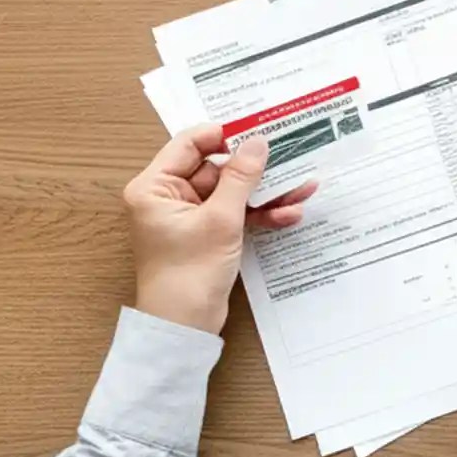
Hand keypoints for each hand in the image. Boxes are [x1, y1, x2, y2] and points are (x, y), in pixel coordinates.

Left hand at [122, 125, 318, 333]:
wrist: (184, 326)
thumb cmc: (188, 274)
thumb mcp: (221, 219)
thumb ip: (241, 177)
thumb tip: (257, 142)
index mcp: (154, 186)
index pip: (190, 144)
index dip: (224, 136)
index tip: (258, 130)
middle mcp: (168, 197)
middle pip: (217, 169)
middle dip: (256, 169)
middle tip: (289, 157)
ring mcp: (190, 217)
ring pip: (232, 193)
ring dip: (265, 193)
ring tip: (302, 188)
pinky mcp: (208, 234)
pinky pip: (237, 214)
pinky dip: (260, 214)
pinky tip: (290, 214)